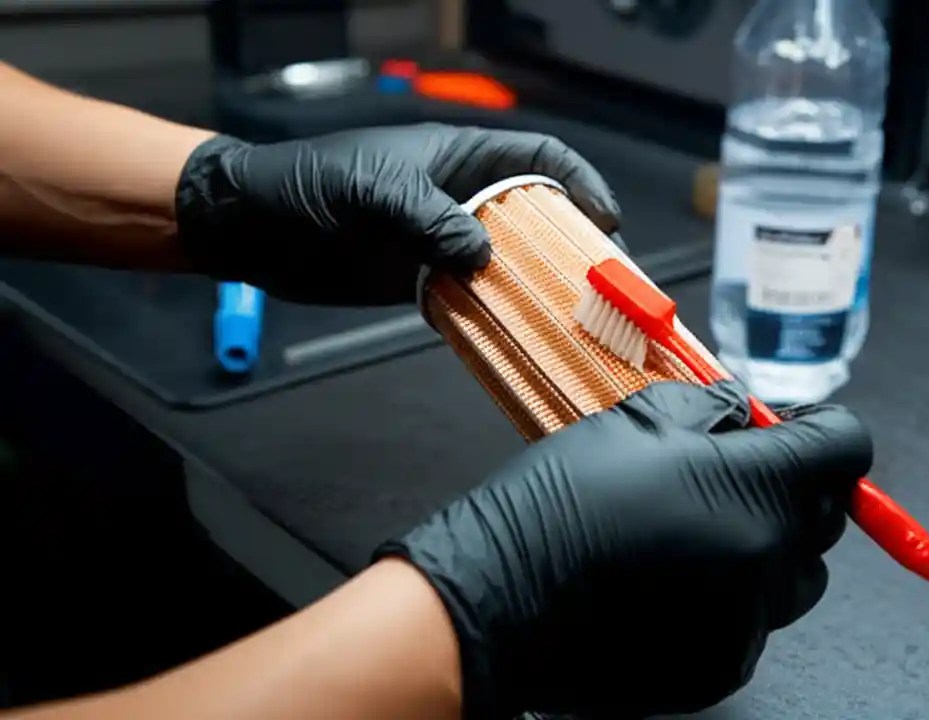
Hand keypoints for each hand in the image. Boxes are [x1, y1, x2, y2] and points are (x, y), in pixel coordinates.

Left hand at [175, 124, 620, 304]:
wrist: (249, 227)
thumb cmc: (307, 186)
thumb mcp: (373, 191)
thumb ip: (431, 219)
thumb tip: (483, 258)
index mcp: (456, 158)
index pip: (537, 159)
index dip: (579, 183)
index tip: (607, 220)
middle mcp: (458, 198)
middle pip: (534, 216)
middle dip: (571, 243)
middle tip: (600, 283)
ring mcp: (441, 241)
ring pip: (508, 261)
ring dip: (537, 286)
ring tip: (572, 317)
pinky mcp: (421, 281)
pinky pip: (472, 296)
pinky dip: (495, 313)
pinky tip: (516, 334)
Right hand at [378, 382, 871, 718]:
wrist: (499, 598)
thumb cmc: (561, 505)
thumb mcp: (639, 423)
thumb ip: (713, 408)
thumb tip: (746, 413)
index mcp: (758, 489)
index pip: (846, 448)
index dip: (826, 428)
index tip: (800, 426)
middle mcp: (767, 562)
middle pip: (826, 518)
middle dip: (795, 487)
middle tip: (737, 473)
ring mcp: (747, 623)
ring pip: (795, 577)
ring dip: (770, 547)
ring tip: (702, 531)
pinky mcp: (721, 667)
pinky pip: (753, 623)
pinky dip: (731, 597)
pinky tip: (672, 579)